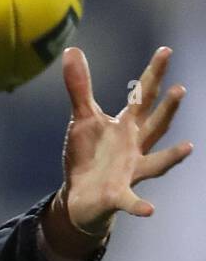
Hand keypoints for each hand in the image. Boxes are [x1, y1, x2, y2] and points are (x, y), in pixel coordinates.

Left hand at [57, 45, 192, 234]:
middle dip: (167, 109)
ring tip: (187, 148)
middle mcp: (135, 147)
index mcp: (127, 126)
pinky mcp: (118, 195)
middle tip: (179, 89)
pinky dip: (139, 206)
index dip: (154, 73)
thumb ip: (79, 87)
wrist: (80, 197)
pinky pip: (131, 201)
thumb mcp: (82, 119)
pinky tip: (150, 210)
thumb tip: (72, 50)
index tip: (165, 50)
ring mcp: (130, 172)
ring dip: (170, 156)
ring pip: (155, 163)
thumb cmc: (88, 155)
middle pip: (155, 125)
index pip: (143, 96)